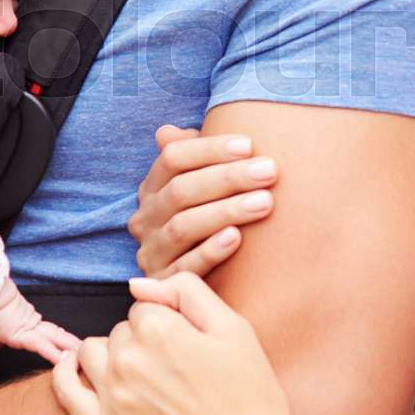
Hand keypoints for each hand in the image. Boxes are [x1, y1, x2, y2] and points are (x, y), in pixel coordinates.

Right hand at [0, 287, 81, 366]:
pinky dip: (54, 355)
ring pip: (57, 340)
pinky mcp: (23, 335)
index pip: (51, 333)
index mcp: (29, 322)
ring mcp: (30, 330)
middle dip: (74, 345)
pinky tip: (64, 362)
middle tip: (89, 353)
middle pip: (60, 336)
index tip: (75, 348)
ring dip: (71, 350)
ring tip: (84, 359)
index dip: (64, 340)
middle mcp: (34, 325)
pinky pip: (42, 346)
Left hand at [52, 273, 296, 414]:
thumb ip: (186, 291)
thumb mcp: (234, 328)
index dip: (168, 323)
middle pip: (121, 331)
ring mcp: (112, 398)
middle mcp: (128, 359)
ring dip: (112, 356)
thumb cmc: (250, 396)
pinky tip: (73, 367)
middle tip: (176, 370)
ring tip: (144, 378)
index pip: (145, 308)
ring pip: (92, 353)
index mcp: (159, 329)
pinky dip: (66, 373)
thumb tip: (136, 285)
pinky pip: (65, 391)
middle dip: (142, 341)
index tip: (188, 347)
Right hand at [128, 124, 277, 278]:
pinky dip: (210, 251)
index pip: (172, 158)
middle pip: (180, 190)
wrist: (210, 282)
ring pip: (182, 226)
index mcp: (152, 188)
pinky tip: (237, 238)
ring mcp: (151, 252)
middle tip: (269, 171)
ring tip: (264, 202)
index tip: (249, 144)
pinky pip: (185, 267)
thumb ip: (195, 158)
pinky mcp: (163, 283)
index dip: (209, 149)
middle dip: (228, 178)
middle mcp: (145, 219)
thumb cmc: (213, 219)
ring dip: (225, 211)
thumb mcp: (203, 186)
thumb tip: (168, 132)